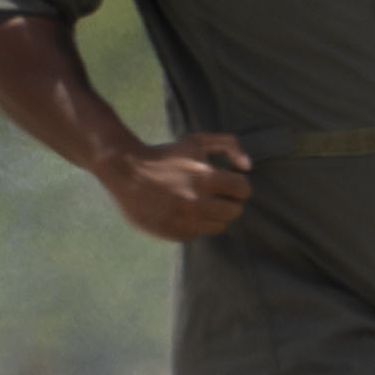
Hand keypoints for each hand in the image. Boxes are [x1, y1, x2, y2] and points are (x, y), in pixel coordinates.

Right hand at [103, 131, 253, 240]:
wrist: (126, 171)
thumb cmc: (166, 155)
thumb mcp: (198, 141)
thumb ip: (229, 145)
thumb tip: (248, 166)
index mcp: (206, 177)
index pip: (243, 191)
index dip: (237, 186)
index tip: (227, 184)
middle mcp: (197, 201)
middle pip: (234, 212)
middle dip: (227, 202)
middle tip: (213, 194)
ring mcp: (185, 220)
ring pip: (218, 226)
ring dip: (212, 215)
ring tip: (197, 203)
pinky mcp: (174, 233)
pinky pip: (197, 234)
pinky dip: (193, 224)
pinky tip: (180, 211)